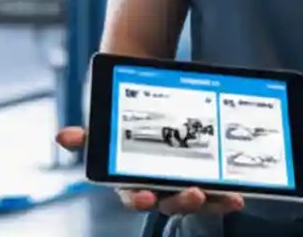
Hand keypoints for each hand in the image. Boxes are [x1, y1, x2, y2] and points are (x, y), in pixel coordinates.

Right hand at [55, 127, 244, 215]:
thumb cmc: (124, 115)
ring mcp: (180, 184)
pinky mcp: (202, 177)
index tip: (146, 196)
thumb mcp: (106, 123)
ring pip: (196, 200)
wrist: (148, 99)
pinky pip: (215, 191)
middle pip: (170, 201)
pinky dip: (227, 194)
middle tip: (196, 192)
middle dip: (184, 201)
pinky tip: (240, 192)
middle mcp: (156, 187)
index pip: (134, 196)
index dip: (140, 199)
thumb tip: (62, 138)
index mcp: (130, 181)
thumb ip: (88, 135)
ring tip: (231, 198)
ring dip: (213, 202)